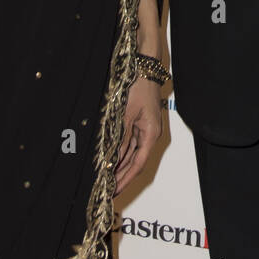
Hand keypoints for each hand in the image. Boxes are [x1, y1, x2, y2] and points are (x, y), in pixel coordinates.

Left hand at [115, 77, 162, 195]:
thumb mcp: (126, 113)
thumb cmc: (138, 87)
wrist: (144, 67)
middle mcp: (150, 135)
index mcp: (150, 134)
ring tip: (107, 179)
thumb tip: (112, 157)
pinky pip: (129, 143)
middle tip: (108, 190)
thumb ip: (120, 136)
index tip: (114, 190)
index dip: (125, 179)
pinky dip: (121, 153)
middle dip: (122, 176)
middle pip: (135, 162)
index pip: (137, 164)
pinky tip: (111, 160)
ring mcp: (145, 129)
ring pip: (132, 153)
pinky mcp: (139, 123)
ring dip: (120, 166)